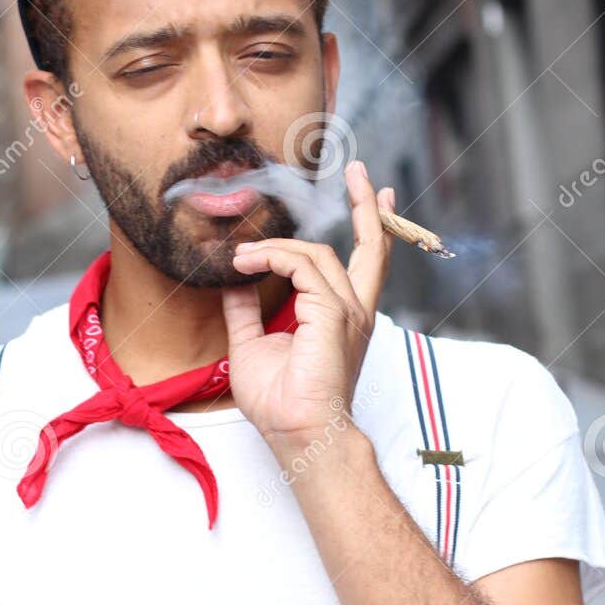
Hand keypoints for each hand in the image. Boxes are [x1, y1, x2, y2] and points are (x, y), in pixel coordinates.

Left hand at [222, 160, 394, 452]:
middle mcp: (352, 310)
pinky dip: (272, 257)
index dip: (367, 227)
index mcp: (341, 317)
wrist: (297, 431)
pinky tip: (247, 264)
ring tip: (241, 255)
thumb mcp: (251, 346)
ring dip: (274, 245)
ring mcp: (346, 311)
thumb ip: (246, 311)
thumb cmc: (281, 403)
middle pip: (371, 247)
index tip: (371, 196)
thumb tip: (233, 282)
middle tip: (362, 173)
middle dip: (367, 206)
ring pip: (315, 252)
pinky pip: (301, 265)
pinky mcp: (332, 312)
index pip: (362, 262)